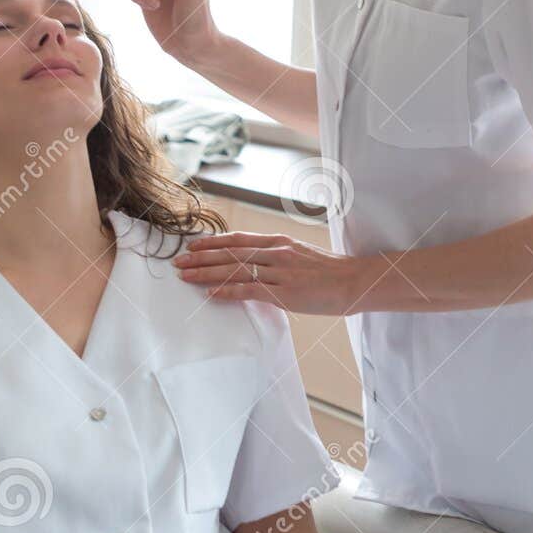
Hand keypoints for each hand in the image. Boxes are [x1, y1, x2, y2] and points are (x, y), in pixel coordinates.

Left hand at [174, 231, 366, 315]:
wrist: (354, 281)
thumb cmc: (330, 272)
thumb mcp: (301, 256)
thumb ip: (278, 258)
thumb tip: (257, 265)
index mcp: (279, 242)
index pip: (238, 239)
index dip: (213, 242)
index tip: (193, 244)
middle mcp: (276, 252)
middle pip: (230, 253)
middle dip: (201, 256)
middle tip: (178, 260)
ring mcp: (279, 272)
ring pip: (234, 270)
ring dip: (205, 272)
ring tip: (184, 275)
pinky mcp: (284, 293)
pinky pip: (248, 290)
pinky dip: (226, 291)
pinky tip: (209, 292)